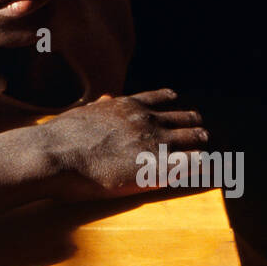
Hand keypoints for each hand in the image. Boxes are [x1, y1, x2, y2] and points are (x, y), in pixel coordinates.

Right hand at [38, 88, 208, 201]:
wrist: (57, 154)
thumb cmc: (61, 137)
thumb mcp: (82, 113)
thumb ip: (99, 107)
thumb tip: (105, 99)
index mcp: (126, 105)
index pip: (159, 98)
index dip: (170, 103)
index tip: (177, 104)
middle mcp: (145, 118)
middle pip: (182, 117)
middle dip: (192, 124)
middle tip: (201, 131)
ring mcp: (153, 141)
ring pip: (192, 137)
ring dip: (200, 142)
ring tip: (210, 147)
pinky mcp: (156, 165)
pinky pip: (190, 162)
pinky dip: (200, 163)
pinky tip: (208, 167)